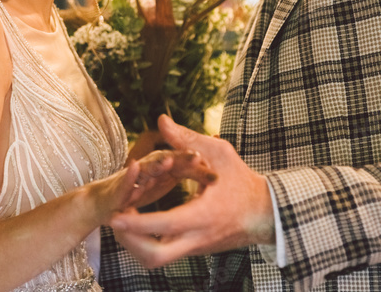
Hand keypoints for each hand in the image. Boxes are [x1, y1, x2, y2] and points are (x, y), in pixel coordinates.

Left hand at [109, 115, 275, 268]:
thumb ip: (187, 139)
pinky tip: (137, 223)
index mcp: (203, 215)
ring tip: (122, 220)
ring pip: (156, 259)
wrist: (265, 213)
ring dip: (134, 244)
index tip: (114, 215)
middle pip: (154, 257)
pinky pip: (164, 253)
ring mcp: (194, 248)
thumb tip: (161, 120)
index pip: (163, 225)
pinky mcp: (193, 250)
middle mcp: (196, 238)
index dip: (136, 222)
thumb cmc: (242, 180)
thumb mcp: (218, 153)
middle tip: (114, 222)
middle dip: (128, 243)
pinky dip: (146, 242)